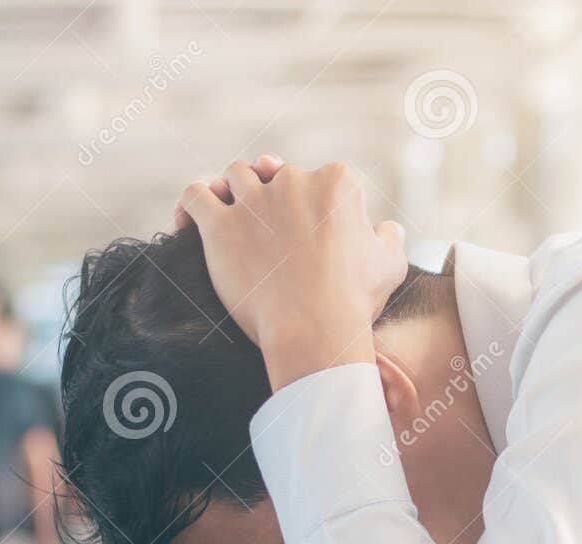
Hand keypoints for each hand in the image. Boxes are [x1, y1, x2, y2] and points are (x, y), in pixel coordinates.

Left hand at [175, 160, 407, 388]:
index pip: (320, 176)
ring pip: (234, 176)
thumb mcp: (390, 265)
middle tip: (273, 231)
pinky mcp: (220, 224)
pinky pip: (195, 197)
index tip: (313, 230)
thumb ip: (389, 238)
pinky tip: (192, 221)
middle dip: (272, 196)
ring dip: (233, 192)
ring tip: (233, 217)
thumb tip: (388, 229)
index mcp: (336, 183)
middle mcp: (293, 181)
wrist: (315, 331)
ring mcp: (253, 201)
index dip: (315, 202)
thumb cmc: (355, 300)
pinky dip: (191, 205)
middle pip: (274, 173)